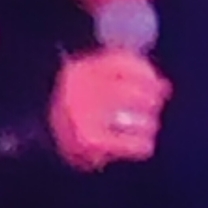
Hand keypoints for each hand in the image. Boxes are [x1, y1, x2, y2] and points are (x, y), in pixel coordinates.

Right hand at [49, 49, 171, 170]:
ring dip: (147, 124)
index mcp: (79, 70)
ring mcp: (85, 116)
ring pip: (138, 119)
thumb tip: (164, 87)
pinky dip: (142, 145)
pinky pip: (133, 143)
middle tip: (153, 107)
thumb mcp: (93, 87)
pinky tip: (141, 145)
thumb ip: (125, 80)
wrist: (43, 142)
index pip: (121, 62)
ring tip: (146, 127)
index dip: (145, 72)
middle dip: (150, 101)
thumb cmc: (76, 112)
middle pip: (133, 92)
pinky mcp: (91, 140)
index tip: (157, 83)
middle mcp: (80, 90)